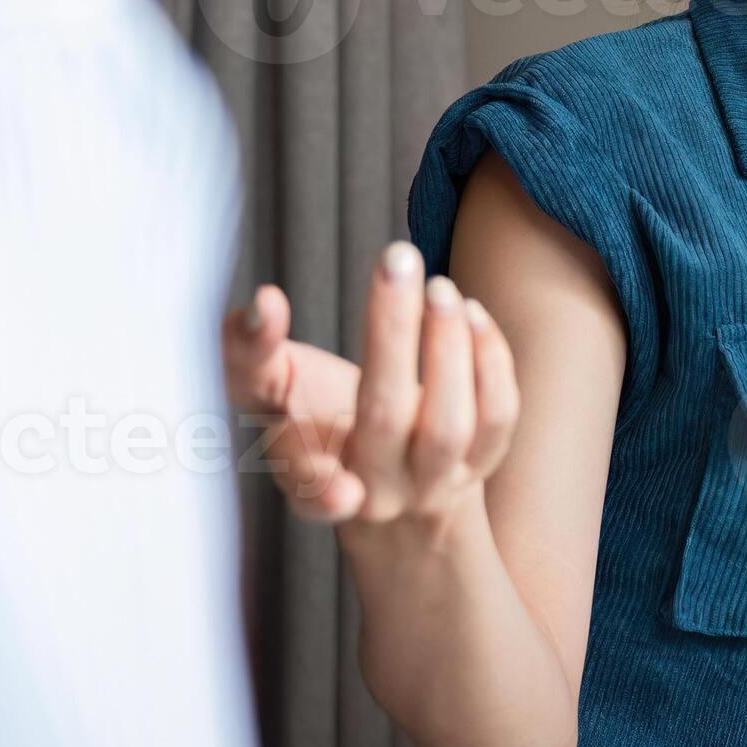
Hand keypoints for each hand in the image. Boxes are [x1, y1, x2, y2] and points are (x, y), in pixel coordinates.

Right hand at [224, 241, 519, 531]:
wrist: (389, 485)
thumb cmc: (314, 420)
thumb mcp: (270, 390)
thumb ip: (249, 350)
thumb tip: (262, 304)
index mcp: (302, 471)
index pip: (293, 453)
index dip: (301, 413)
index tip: (307, 390)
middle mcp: (371, 489)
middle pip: (384, 417)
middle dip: (390, 330)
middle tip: (395, 257)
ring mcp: (429, 483)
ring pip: (447, 426)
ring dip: (447, 344)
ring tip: (439, 286)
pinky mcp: (477, 467)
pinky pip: (496, 420)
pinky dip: (490, 361)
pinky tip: (470, 312)